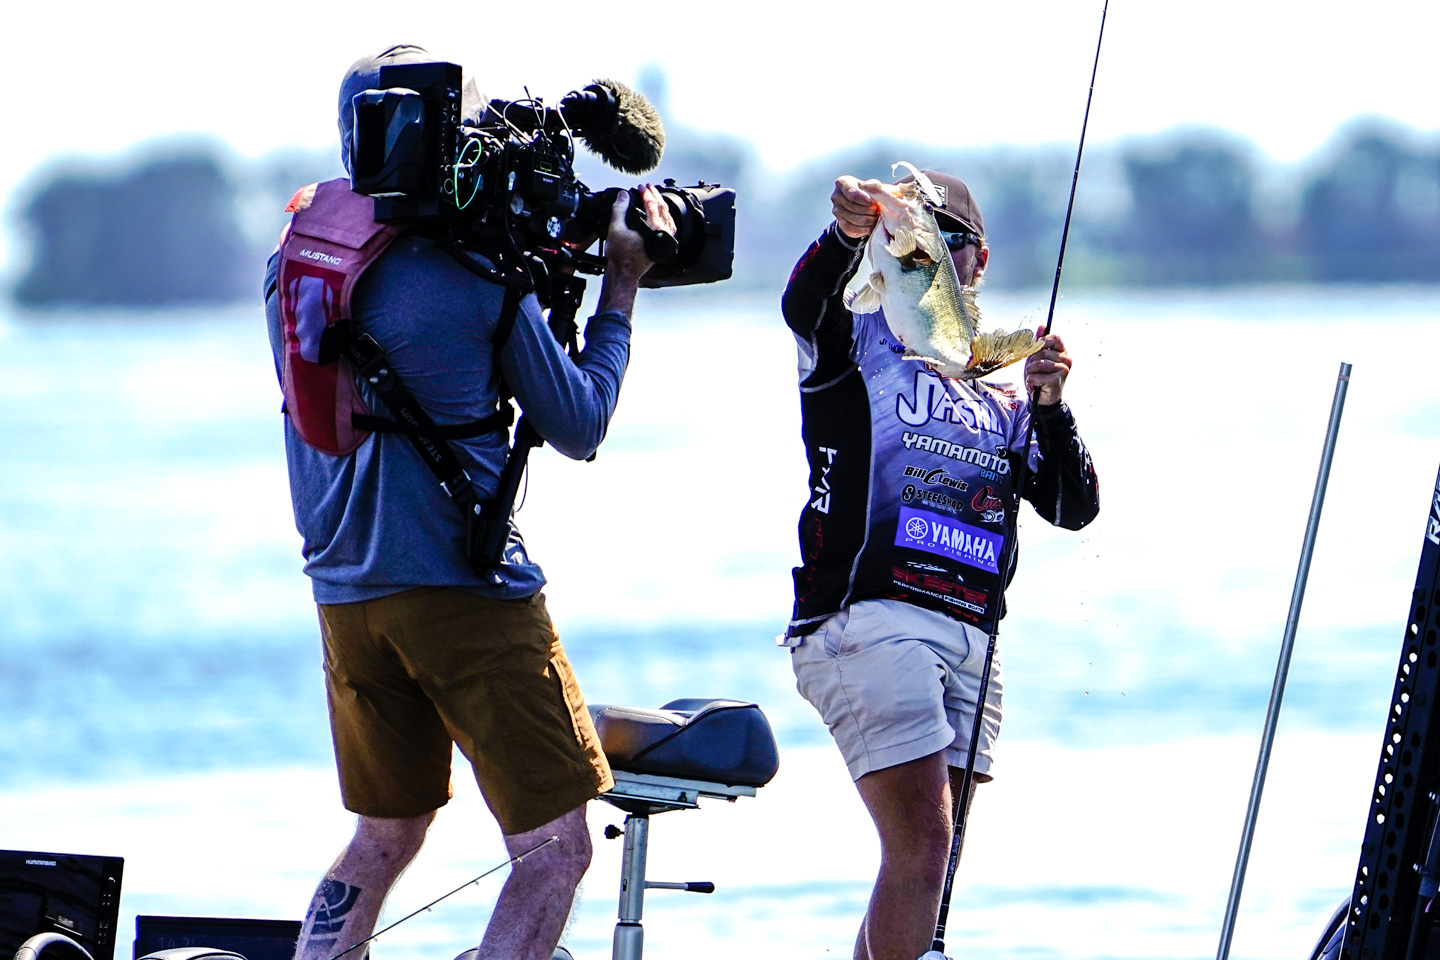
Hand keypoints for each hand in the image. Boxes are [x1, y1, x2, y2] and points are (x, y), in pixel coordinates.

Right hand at [598, 185, 674, 315]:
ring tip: (655, 198)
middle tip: (648, 188)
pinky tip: (660, 216)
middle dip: (655, 196)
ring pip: (668, 217)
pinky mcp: (663, 245)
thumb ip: (619, 209)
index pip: (652, 204)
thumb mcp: (615, 228)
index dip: (645, 193)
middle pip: (663, 209)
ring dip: (661, 206)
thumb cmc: (621, 256)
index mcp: (654, 228)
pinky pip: (669, 226)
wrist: (625, 273)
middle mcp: (663, 233)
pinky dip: (664, 217)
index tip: (640, 187)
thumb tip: (623, 195)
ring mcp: (665, 240)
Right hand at [831, 175, 881, 238]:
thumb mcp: (870, 185)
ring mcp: (836, 211)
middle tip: (878, 211)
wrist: (859, 204)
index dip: (865, 200)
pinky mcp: (840, 223)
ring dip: (869, 220)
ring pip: (855, 219)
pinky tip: (872, 226)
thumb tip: (876, 194)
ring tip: (877, 218)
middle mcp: (836, 196)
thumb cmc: (867, 192)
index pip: (853, 194)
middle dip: (869, 210)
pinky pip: (853, 229)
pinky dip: (865, 229)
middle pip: (854, 207)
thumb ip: (873, 187)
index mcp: (842, 183)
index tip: (875, 203)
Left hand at [1024, 330, 1070, 405]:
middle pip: (1042, 352)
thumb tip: (1042, 326)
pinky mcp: (1056, 380)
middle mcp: (1066, 359)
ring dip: (1030, 372)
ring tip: (1034, 378)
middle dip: (1032, 362)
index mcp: (1063, 352)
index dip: (1042, 341)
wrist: (1044, 398)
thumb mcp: (1038, 358)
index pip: (1055, 338)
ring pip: (1038, 364)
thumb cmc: (1041, 376)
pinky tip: (1035, 385)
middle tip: (1033, 370)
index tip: (1035, 350)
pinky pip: (1035, 376)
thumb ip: (1039, 343)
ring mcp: (1063, 370)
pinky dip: (1031, 381)